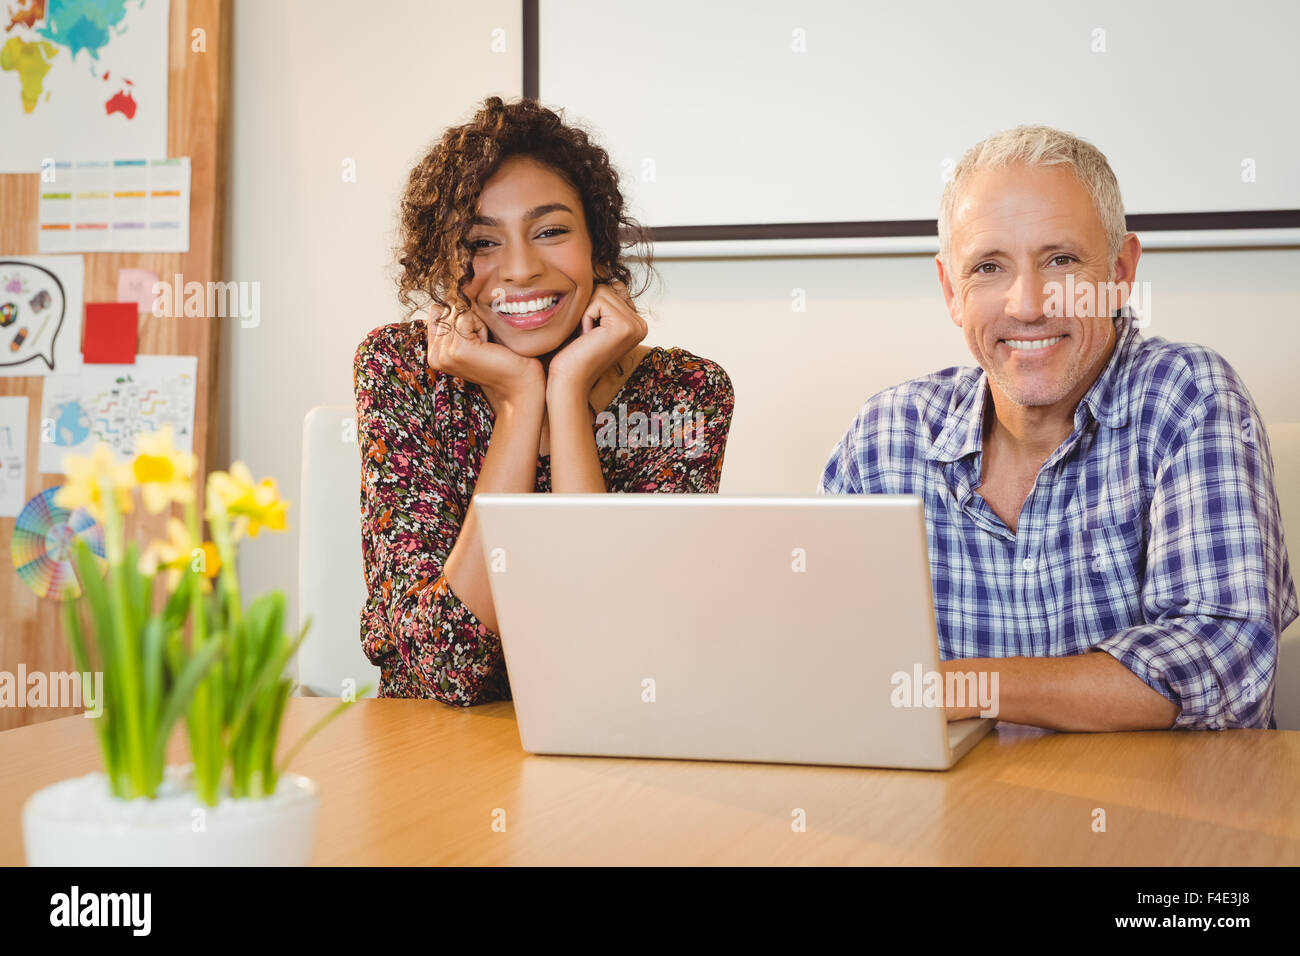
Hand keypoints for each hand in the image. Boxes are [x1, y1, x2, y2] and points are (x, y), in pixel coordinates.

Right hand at [426, 303, 542, 413]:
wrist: (518, 381)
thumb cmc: (501, 356)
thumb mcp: (472, 336)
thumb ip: (455, 320)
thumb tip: (452, 291)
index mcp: (434, 353)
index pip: (436, 311)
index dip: (460, 314)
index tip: (475, 336)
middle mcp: (434, 356)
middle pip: (445, 309)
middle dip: (468, 318)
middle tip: (482, 342)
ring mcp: (444, 354)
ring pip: (456, 311)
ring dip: (476, 322)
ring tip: (485, 344)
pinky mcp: (458, 349)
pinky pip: (466, 317)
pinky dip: (481, 325)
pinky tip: (487, 344)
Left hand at [546, 279, 647, 399]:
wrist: (569, 379)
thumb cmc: (573, 351)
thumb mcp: (592, 320)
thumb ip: (602, 298)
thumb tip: (600, 266)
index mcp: (636, 323)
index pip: (613, 288)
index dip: (593, 305)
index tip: (591, 333)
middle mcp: (641, 324)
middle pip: (608, 287)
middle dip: (589, 307)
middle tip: (588, 336)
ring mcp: (635, 325)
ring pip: (602, 291)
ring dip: (586, 313)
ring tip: (587, 337)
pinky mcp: (624, 326)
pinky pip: (597, 300)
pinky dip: (585, 317)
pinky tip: (587, 338)